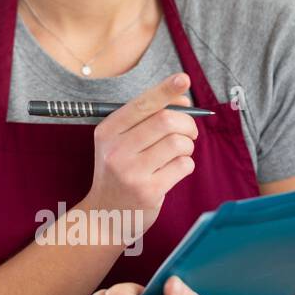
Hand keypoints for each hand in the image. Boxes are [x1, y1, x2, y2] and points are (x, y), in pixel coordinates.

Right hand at [84, 74, 198, 241]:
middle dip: (187, 124)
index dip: (166, 89)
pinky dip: (186, 164)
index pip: (142, 104)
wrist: (105, 216)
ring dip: (187, 147)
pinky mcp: (148, 190)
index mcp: (108, 131)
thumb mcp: (122, 142)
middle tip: (189, 133)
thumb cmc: (119, 173)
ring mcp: (131, 172)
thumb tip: (183, 99)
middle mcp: (116, 149)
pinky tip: (174, 171)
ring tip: (178, 154)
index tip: (184, 78)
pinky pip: (183, 165)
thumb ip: (148, 118)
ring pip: (178, 143)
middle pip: (166, 121)